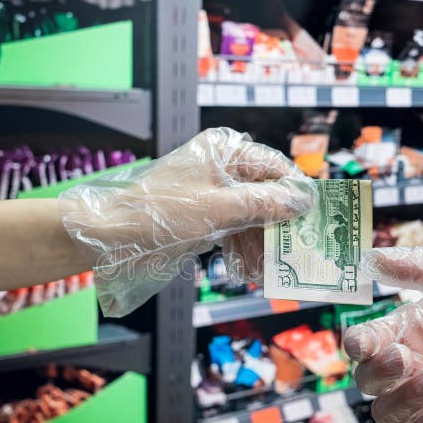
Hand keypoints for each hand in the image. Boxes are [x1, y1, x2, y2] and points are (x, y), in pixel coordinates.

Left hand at [61, 128, 316, 316]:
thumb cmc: (160, 213)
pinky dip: (242, 247)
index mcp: (225, 151)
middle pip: (265, 193)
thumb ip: (263, 204)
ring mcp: (213, 192)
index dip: (295, 192)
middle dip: (278, 225)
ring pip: (251, 215)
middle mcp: (222, 167)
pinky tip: (250, 271)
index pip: (274, 166)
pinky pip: (234, 228)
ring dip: (261, 243)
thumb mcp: (218, 210)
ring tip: (269, 271)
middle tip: (295, 253)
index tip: (313, 219)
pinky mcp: (204, 214)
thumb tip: (302, 199)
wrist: (109, 235)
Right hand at [343, 247, 422, 422]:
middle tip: (403, 357)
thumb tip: (371, 258)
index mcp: (408, 331)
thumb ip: (420, 266)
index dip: (356, 344)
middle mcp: (415, 367)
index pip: (363, 344)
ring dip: (399, 399)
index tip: (364, 342)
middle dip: (377, 373)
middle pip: (369, 382)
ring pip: (389, 413)